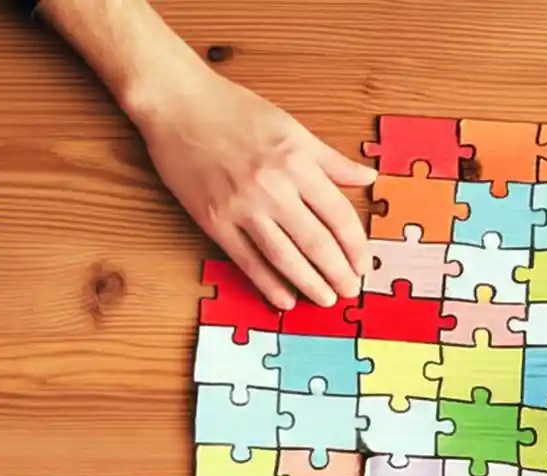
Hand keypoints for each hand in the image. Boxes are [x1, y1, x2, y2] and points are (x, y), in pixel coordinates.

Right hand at [133, 68, 375, 309]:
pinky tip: (284, 299)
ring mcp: (242, 207)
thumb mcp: (292, 127)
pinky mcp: (214, 221)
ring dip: (310, 284)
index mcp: (297, 162)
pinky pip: (247, 260)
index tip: (363, 264)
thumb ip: (331, 159)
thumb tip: (368, 177)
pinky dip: (268, 284)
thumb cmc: (233, 109)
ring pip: (285, 257)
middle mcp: (273, 187)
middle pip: (316, 242)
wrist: (177, 104)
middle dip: (338, 273)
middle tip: (350, 291)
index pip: (338, 214)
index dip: (355, 246)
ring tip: (326, 300)